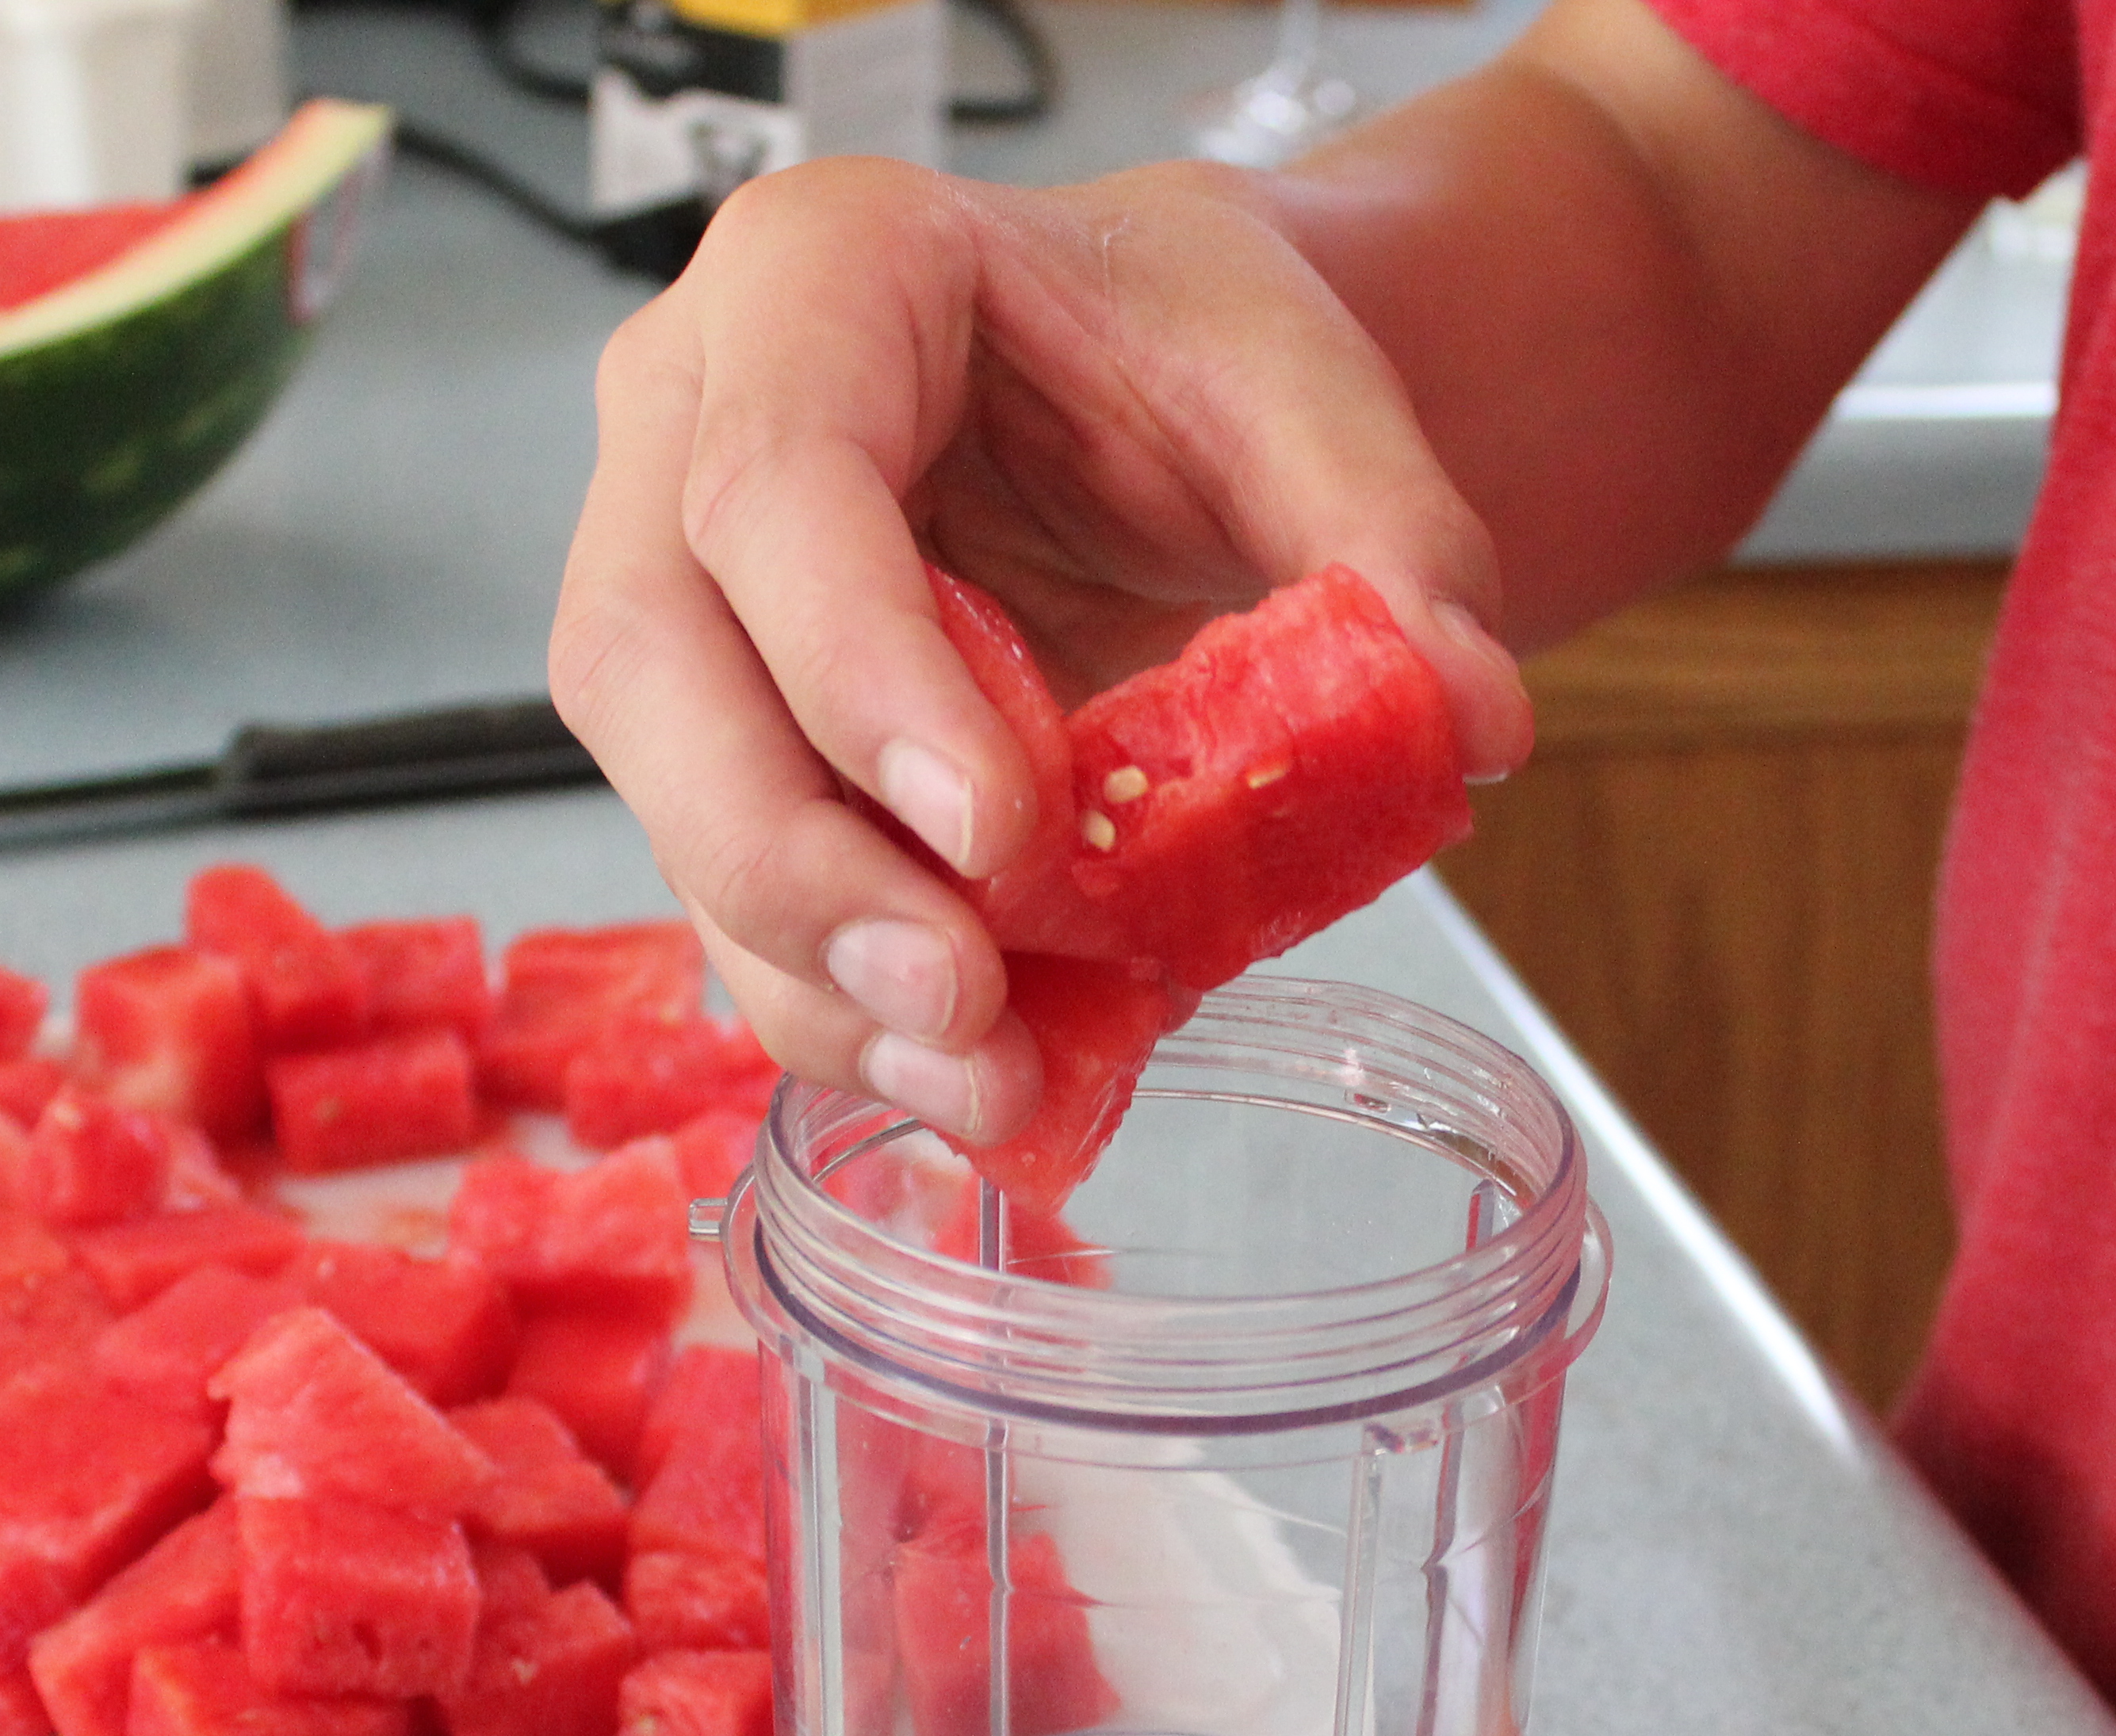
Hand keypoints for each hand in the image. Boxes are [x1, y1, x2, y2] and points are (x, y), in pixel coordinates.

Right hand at [549, 158, 1533, 1144]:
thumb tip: (1466, 712)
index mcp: (818, 274)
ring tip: (989, 1082)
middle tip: (960, 999)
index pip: (780, 484)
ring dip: (817, 976)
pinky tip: (983, 1079)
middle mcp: (691, 423)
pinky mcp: (727, 743)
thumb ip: (1389, 534)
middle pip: (649, 664)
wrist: (1149, 387)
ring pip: (670, 804)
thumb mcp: (1307, 390)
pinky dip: (852, 1008)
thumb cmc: (1180, 344)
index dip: (863, 672)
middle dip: (793, 861)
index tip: (1000, 831)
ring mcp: (682, 591)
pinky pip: (740, 891)